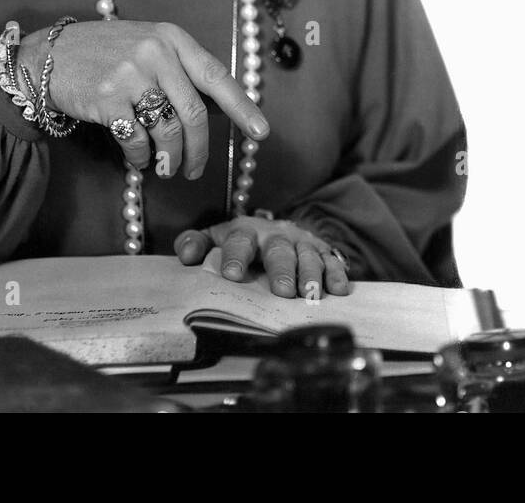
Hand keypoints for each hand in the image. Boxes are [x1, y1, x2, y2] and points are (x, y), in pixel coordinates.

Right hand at [18, 19, 268, 179]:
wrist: (48, 57)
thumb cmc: (105, 55)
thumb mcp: (148, 45)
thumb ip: (180, 70)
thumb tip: (215, 112)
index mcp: (173, 38)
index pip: (217, 76)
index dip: (242, 107)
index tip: (261, 132)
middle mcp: (156, 53)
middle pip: (194, 113)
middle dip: (199, 149)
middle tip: (194, 169)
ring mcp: (131, 74)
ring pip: (168, 130)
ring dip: (170, 158)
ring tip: (166, 167)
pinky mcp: (107, 98)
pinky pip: (137, 140)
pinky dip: (140, 156)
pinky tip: (137, 158)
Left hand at [175, 218, 350, 297]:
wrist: (276, 230)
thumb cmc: (242, 242)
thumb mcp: (216, 238)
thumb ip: (196, 243)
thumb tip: (185, 256)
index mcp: (246, 232)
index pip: (239, 241)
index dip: (235, 255)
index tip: (232, 275)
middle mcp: (277, 235)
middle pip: (280, 251)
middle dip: (281, 270)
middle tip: (281, 292)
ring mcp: (302, 243)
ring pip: (309, 256)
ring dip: (311, 275)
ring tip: (310, 295)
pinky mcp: (323, 251)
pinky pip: (333, 260)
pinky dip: (337, 274)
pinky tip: (339, 290)